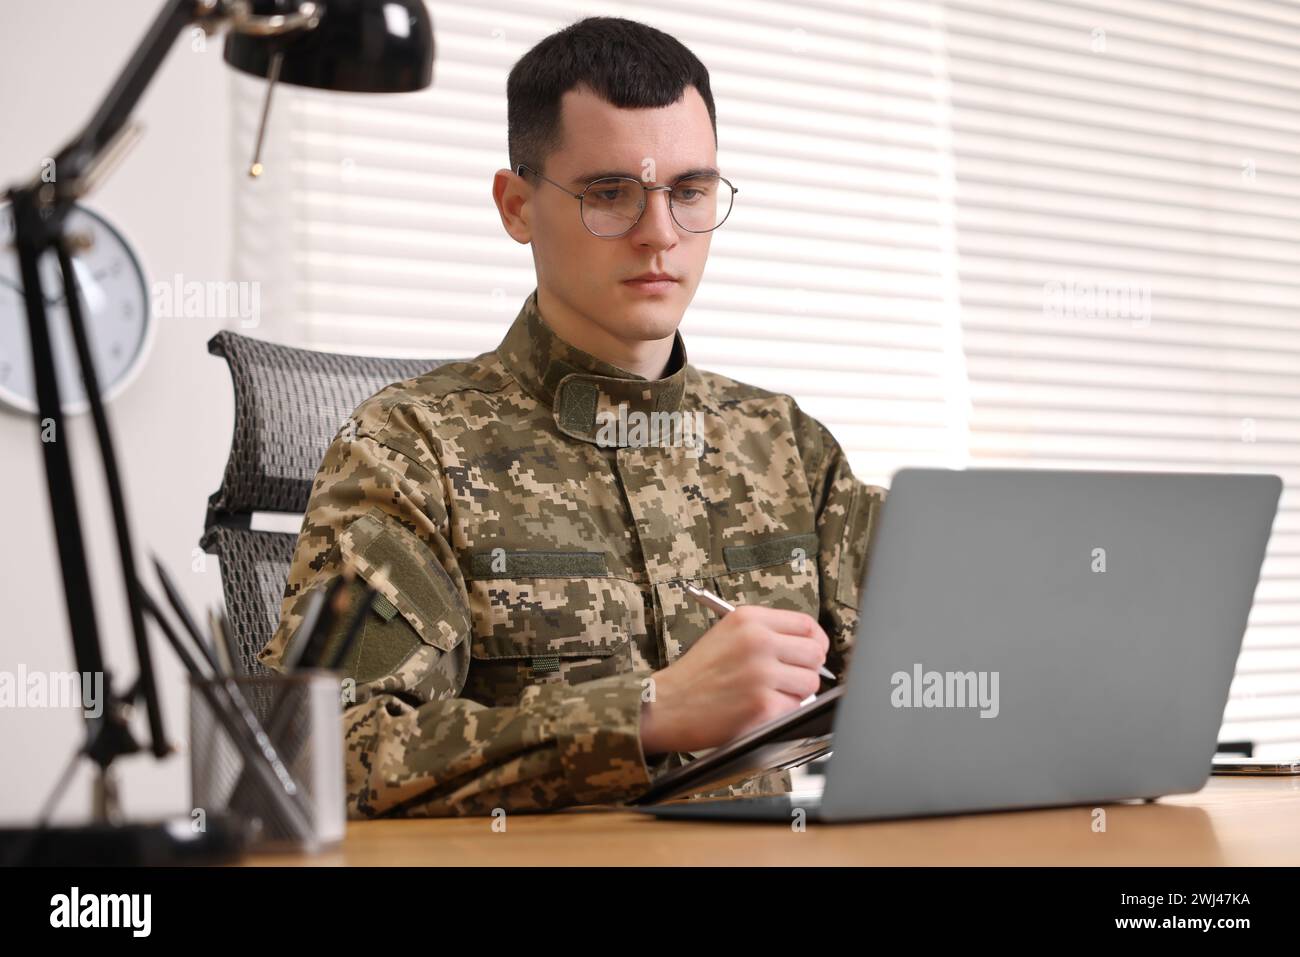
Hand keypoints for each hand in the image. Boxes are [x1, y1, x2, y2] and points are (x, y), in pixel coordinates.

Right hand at [639, 604, 828, 754]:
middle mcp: (758, 642)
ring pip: (810, 682)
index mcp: (749, 620)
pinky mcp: (763, 704)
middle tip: (790, 678)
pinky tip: (760, 709)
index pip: (806, 624)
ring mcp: (761, 674)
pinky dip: (783, 711)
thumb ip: (765, 633)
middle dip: (807, 668)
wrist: (666, 705)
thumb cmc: (695, 674)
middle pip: (814, 652)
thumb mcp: (726, 634)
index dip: (815, 640)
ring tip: (771, 694)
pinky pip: (796, 707)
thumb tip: (806, 645)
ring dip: (797, 692)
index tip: (812, 651)